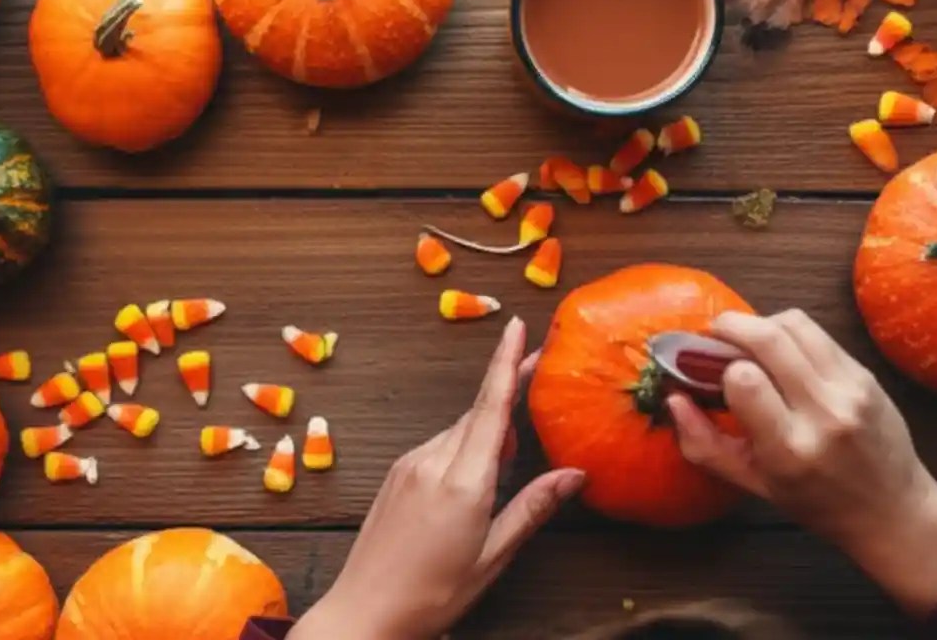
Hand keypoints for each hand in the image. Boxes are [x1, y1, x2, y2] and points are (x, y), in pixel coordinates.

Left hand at [291, 317, 585, 639]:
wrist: (363, 615)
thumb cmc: (430, 595)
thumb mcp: (492, 557)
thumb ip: (532, 509)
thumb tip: (574, 475)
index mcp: (462, 481)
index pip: (490, 406)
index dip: (505, 362)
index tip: (517, 325)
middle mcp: (431, 462)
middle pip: (478, 415)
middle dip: (507, 397)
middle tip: (540, 379)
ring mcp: (409, 466)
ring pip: (458, 432)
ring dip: (486, 434)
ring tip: (510, 460)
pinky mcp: (396, 475)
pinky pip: (438, 447)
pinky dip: (463, 450)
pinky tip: (473, 480)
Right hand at [668, 310, 936, 616]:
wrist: (892, 510)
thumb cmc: (815, 502)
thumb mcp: (751, 483)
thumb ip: (704, 444)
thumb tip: (672, 398)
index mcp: (789, 448)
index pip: (745, 380)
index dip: (719, 368)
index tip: (709, 372)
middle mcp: (823, 413)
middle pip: (769, 338)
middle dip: (731, 325)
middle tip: (715, 333)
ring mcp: (850, 389)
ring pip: (795, 324)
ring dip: (761, 323)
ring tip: (748, 340)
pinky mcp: (866, 374)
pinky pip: (818, 333)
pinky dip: (790, 331)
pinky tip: (781, 351)